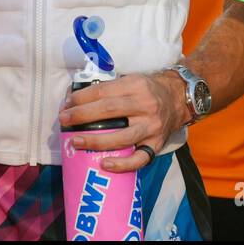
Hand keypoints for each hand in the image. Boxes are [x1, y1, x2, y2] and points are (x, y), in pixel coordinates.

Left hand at [57, 71, 189, 172]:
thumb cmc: (148, 89)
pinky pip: (139, 158)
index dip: (82, 98)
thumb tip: (76, 97)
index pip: (104, 91)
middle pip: (109, 111)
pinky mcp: (156, 144)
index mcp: (135, 86)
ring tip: (76, 142)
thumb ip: (110, 88)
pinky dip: (122, 164)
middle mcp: (145, 105)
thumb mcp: (132, 80)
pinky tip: (105, 164)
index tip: (67, 104)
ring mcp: (152, 127)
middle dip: (82, 116)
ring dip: (96, 141)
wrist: (179, 98)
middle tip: (64, 120)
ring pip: (122, 137)